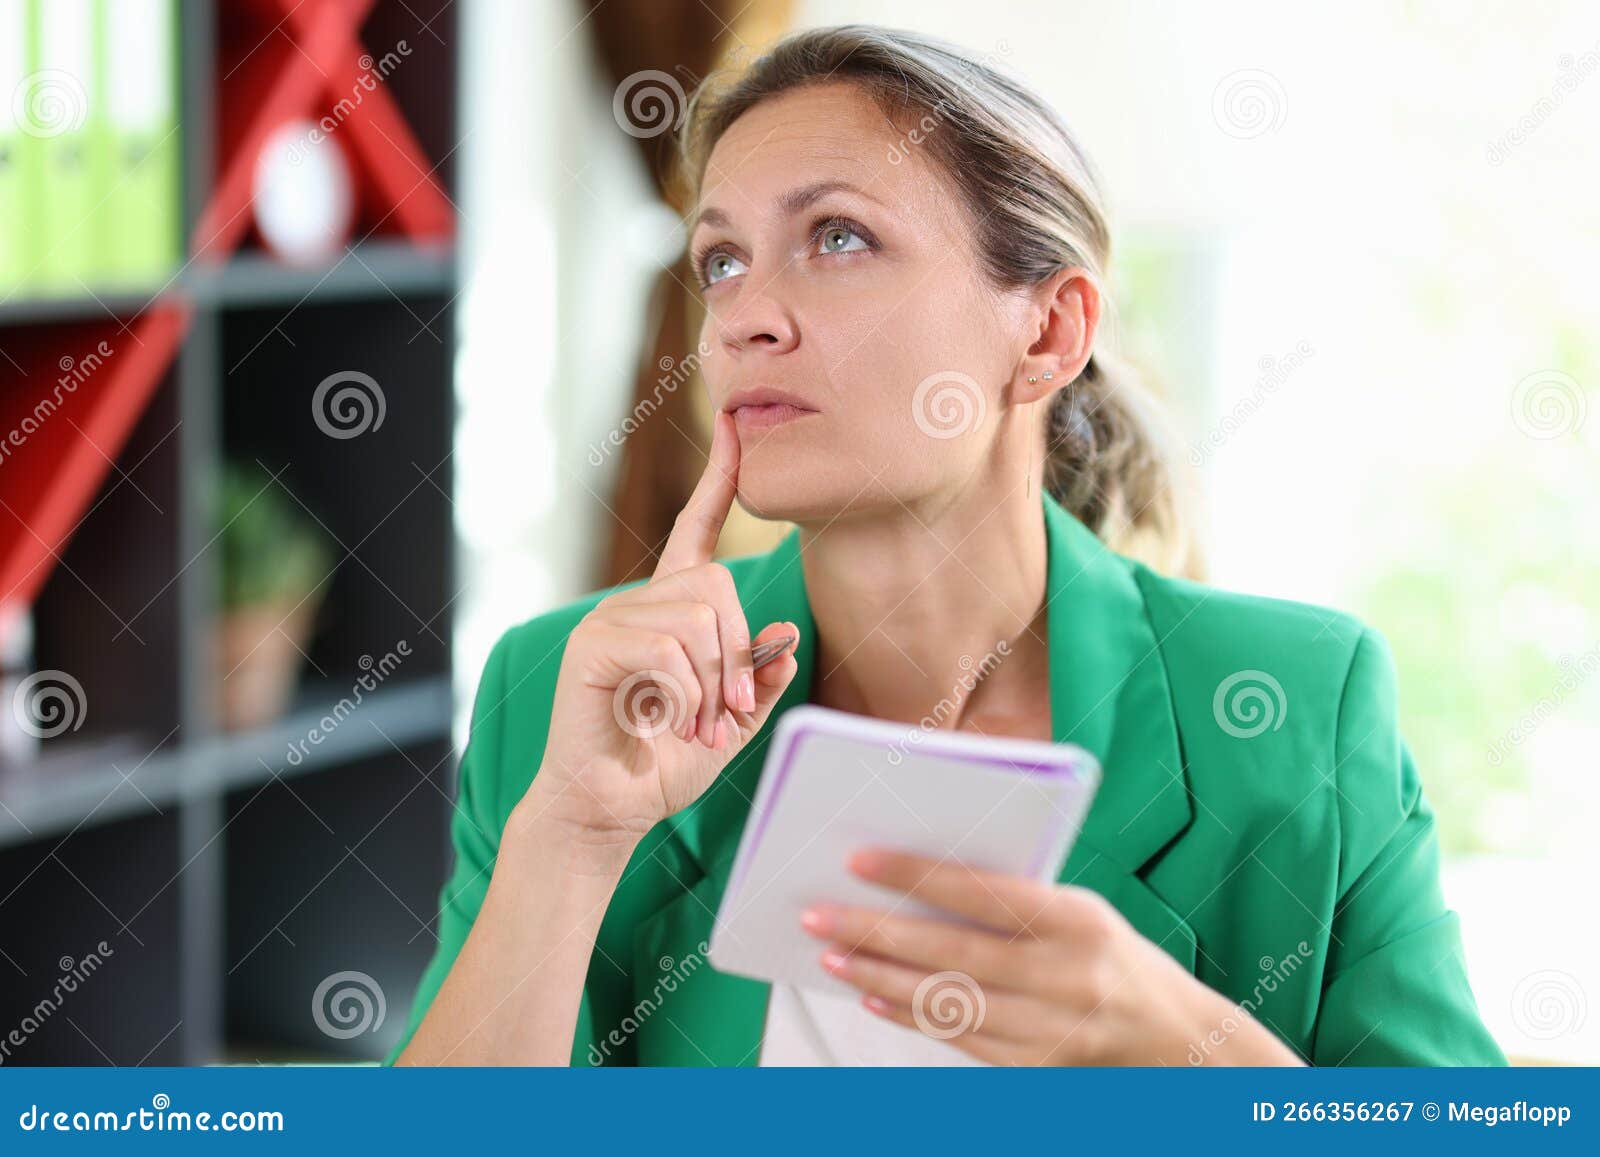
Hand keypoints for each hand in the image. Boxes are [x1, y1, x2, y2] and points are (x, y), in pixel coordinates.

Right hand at [521, 409, 800, 843]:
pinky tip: (667, 724)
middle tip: (729, 714)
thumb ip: (759, 681)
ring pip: (696, 620)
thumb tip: (786, 636)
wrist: (609, 809)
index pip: (695, 530)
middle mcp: (638, 605)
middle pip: (716, 586)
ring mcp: (611, 621)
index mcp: (671, 612)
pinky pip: (666, 651)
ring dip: (712, 688)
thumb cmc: (663, 765)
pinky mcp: (592, 647)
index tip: (735, 427)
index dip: (718, 478)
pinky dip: (683, 697)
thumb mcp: (731, 724)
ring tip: (696, 729)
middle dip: (736, 657)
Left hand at [801, 848, 1305, 1065]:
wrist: (1173, 1036)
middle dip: (875, 931)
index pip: (980, 891)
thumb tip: (919, 880)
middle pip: (950, 950)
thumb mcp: (1078, 908)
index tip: (860, 861)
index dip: (915, 875)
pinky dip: (909, 1014)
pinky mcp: (1033, 1064)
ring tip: (832, 955)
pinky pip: (957, 1037)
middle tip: (820, 914)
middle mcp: (1064, 976)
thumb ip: (1011, 896)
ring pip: (945, 1000)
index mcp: (1076, 920)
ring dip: (879, 976)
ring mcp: (1049, 1027)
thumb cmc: (1111, 955)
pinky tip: (872, 995)